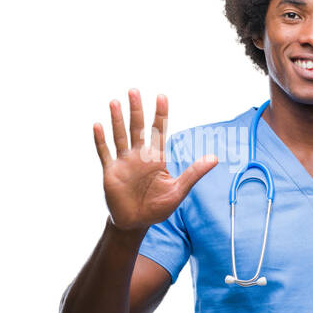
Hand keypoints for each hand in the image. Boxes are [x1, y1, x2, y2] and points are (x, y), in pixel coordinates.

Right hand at [94, 89, 216, 231]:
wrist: (136, 222)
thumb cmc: (158, 207)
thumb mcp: (179, 190)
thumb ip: (194, 173)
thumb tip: (214, 158)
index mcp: (156, 158)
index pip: (159, 131)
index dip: (160, 114)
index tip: (161, 96)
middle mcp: (139, 156)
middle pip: (137, 128)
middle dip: (136, 110)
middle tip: (134, 90)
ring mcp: (124, 162)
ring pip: (120, 136)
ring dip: (117, 120)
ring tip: (115, 102)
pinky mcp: (111, 172)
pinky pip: (105, 153)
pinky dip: (101, 140)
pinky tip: (98, 125)